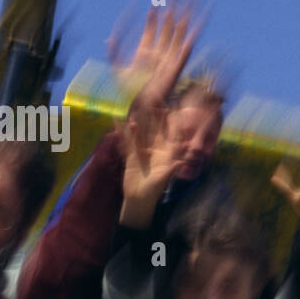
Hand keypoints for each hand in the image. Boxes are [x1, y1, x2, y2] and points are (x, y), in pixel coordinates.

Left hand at [108, 0, 204, 104]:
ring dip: (192, 3)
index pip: (154, 15)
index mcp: (147, 44)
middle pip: (172, 13)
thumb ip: (113, 49)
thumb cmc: (128, 93)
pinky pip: (188, 41)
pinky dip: (196, 28)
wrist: (141, 108)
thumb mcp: (115, 66)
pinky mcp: (178, 61)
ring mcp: (171, 52)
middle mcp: (162, 45)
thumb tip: (108, 34)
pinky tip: (204, 14)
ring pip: (183, 22)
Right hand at [118, 101, 179, 227]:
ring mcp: (143, 151)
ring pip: (142, 132)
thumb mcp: (163, 180)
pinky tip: (117, 121)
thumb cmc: (154, 190)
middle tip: (155, 99)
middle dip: (155, 116)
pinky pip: (127, 141)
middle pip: (156, 130)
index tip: (172, 108)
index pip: (170, 135)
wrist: (138, 199)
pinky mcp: (131, 155)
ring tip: (138, 106)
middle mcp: (156, 150)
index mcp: (167, 154)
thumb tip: (181, 163)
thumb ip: (171, 170)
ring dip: (140, 120)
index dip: (171, 122)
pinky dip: (123, 132)